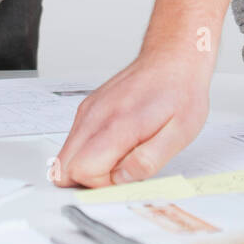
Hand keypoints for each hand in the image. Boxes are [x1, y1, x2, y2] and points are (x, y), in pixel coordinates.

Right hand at [53, 48, 211, 187]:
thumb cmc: (180, 92)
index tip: (125, 177)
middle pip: (63, 167)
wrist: (173, 58)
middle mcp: (95, 115)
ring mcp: (88, 110)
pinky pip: (74, 142)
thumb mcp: (180, 133)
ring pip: (65, 156)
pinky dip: (89, 152)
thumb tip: (122, 180)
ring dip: (89, 165)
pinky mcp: (88, 107)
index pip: (82, 171)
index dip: (103, 185)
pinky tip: (117, 144)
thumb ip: (148, 161)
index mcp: (117, 124)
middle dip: (89, 180)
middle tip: (121, 171)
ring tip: (123, 154)